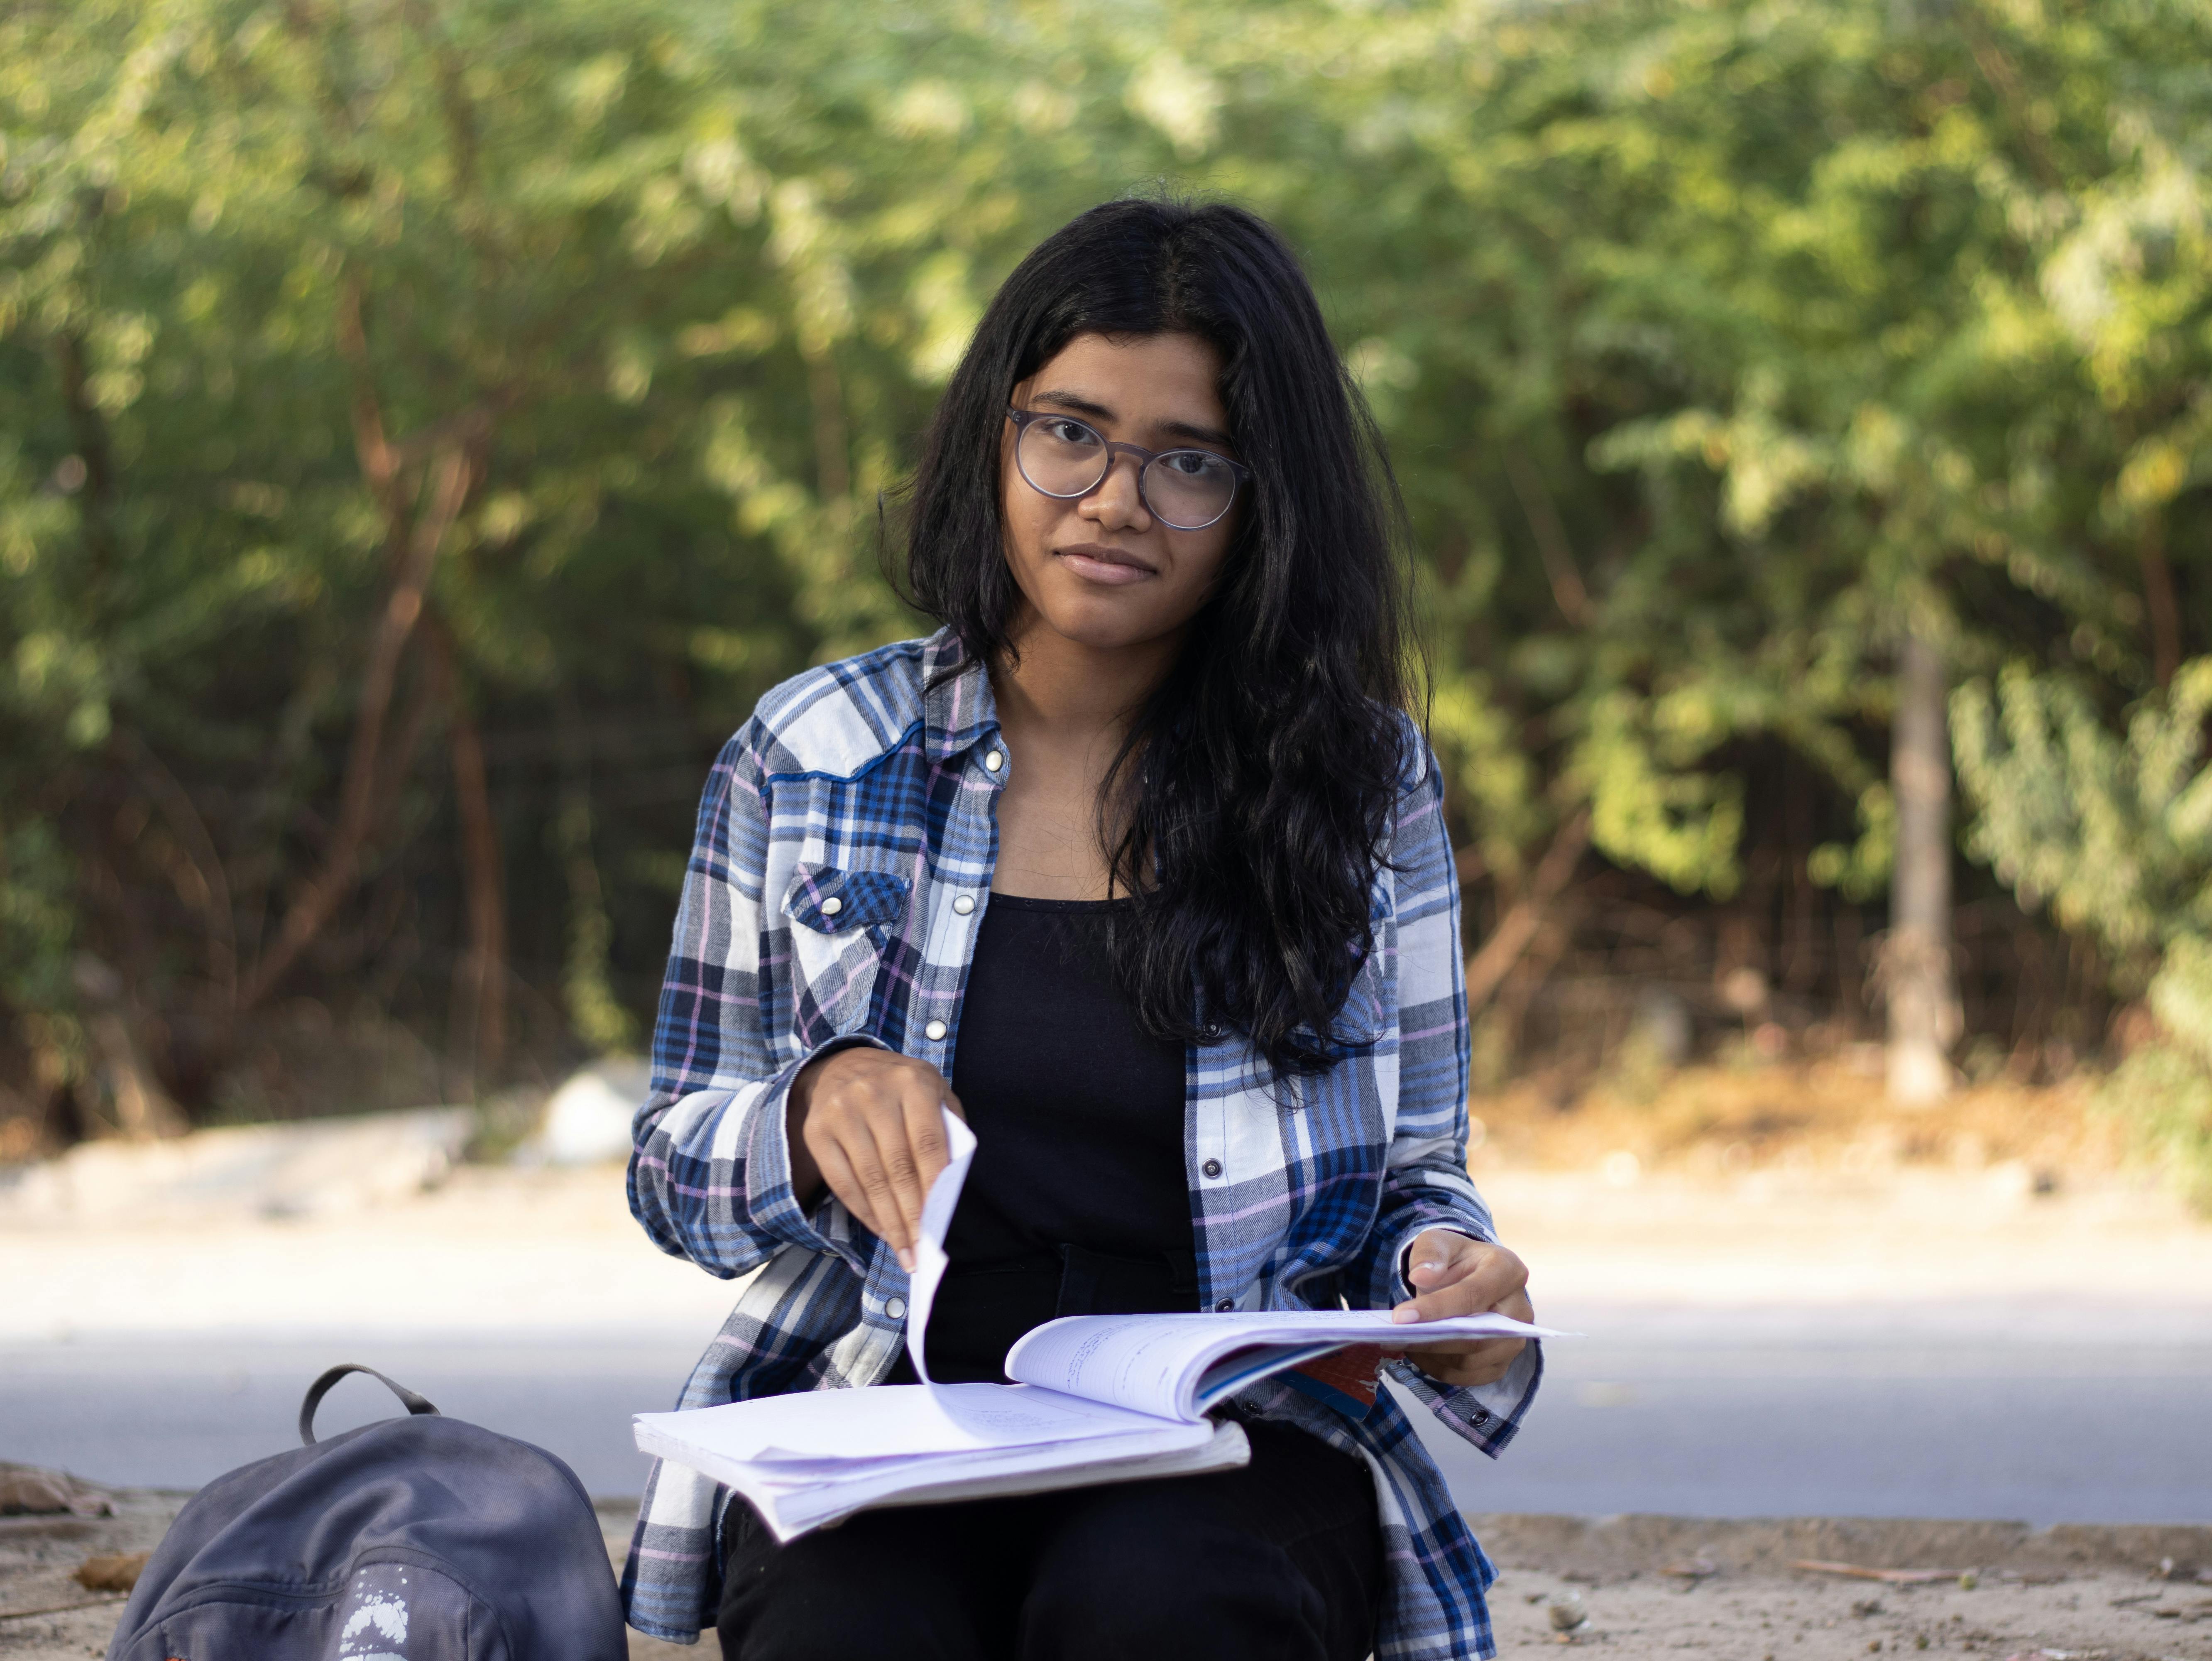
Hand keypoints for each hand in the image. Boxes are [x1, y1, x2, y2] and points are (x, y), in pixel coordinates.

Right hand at [787, 1047, 964, 1270]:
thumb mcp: (933, 1092)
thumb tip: (952, 1185)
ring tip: (904, 1250)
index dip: (935, 1188)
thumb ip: (949, 1129)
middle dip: (912, 1216)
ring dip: (889, 1222)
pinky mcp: (817, 1131)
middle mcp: (874, 1094)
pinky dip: (864, 1212)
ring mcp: (841, 1111)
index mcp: (913, 1082)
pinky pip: (842, 1182)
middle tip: (923, 1250)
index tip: (942, 1223)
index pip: (929, 1145)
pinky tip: (880, 1230)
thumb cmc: (899, 1088)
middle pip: (898, 1168)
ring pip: (870, 1179)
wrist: (841, 1065)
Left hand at [1383, 1230, 1533, 1387]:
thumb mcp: (1438, 1242)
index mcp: (1507, 1270)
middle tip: (1395, 1337)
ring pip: (1471, 1361)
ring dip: (1433, 1356)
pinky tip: (1420, 1353)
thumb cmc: (1454, 1260)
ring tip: (1403, 1343)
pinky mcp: (1502, 1362)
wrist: (1468, 1278)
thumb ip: (1430, 1253)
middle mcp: (1519, 1309)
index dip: (1436, 1308)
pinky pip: (1468, 1376)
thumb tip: (1421, 1276)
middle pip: (1476, 1336)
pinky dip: (1439, 1369)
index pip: (1473, 1295)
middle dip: (1432, 1339)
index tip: (1401, 1317)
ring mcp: (1513, 1339)